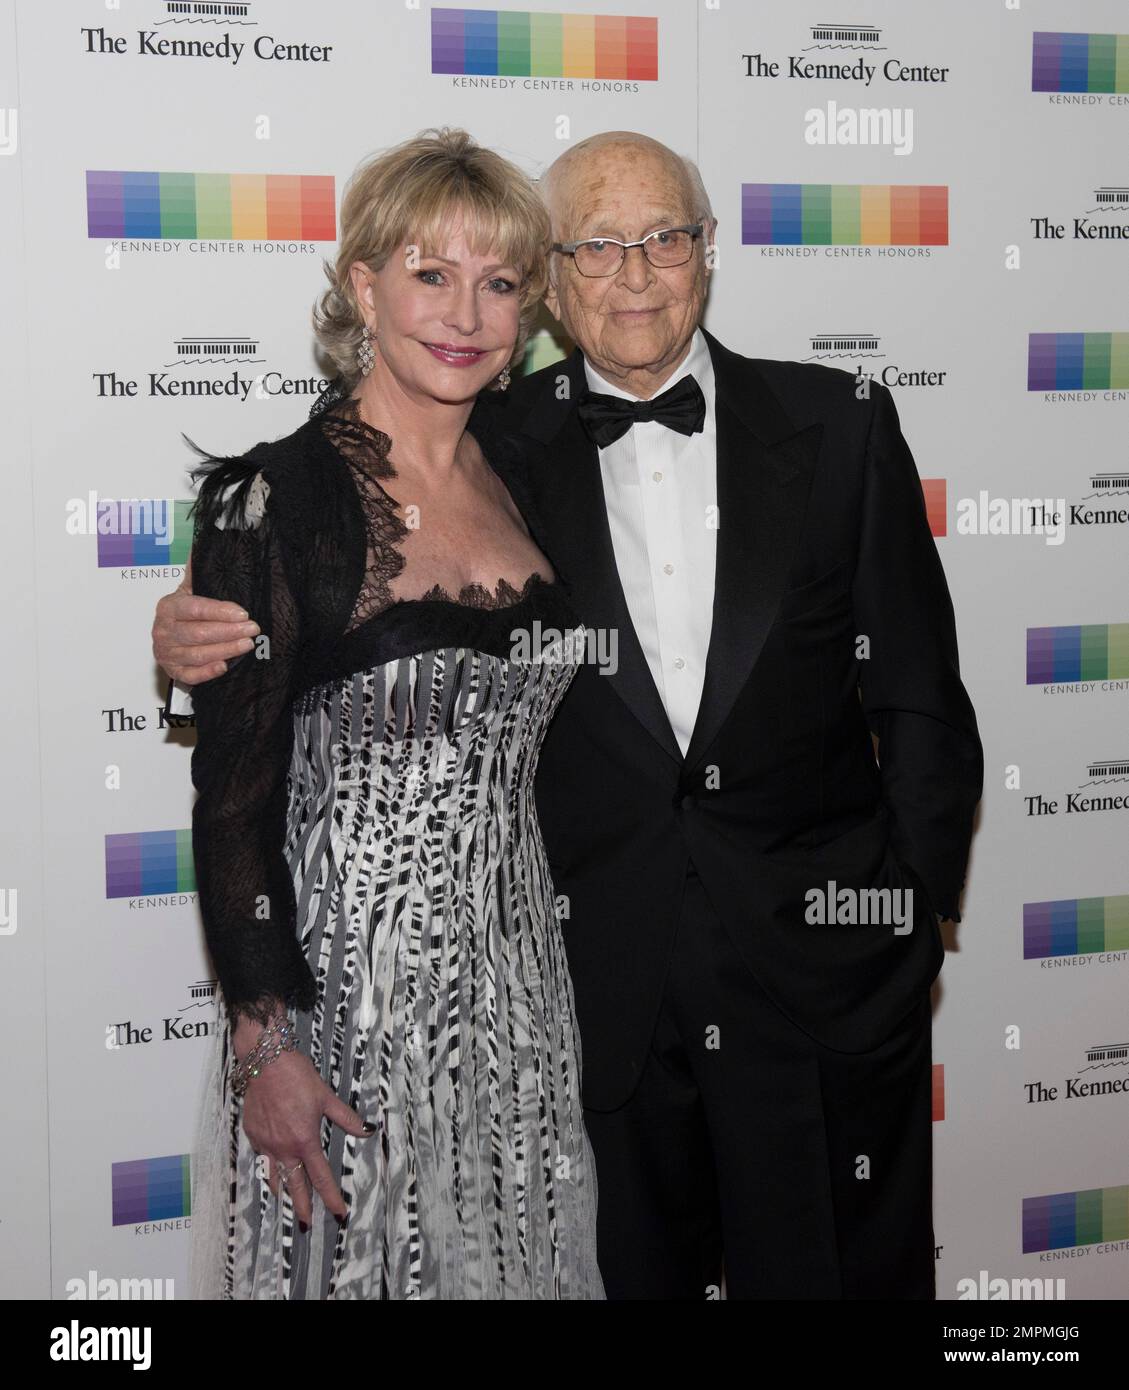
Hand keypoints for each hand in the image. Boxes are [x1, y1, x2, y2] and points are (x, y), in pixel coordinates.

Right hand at [152, 551, 260, 685]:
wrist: (169, 637)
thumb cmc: (186, 612)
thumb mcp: (190, 590)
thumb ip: (199, 572)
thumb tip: (205, 545)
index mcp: (168, 607)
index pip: (195, 608)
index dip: (219, 611)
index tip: (243, 613)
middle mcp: (163, 630)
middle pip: (198, 633)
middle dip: (228, 632)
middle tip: (253, 629)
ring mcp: (166, 653)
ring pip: (197, 654)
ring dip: (225, 650)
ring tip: (248, 644)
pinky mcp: (172, 671)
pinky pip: (190, 675)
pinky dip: (207, 672)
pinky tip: (225, 666)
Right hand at [240, 1047, 374, 1227]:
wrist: (265, 1062)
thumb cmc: (297, 1076)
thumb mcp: (326, 1097)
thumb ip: (346, 1118)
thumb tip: (366, 1130)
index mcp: (305, 1140)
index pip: (320, 1177)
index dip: (331, 1197)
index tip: (339, 1213)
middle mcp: (284, 1148)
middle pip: (294, 1186)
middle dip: (301, 1207)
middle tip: (306, 1224)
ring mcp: (265, 1143)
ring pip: (274, 1176)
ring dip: (283, 1191)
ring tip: (287, 1203)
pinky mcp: (253, 1135)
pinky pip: (263, 1156)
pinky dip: (270, 1163)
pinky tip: (273, 1163)